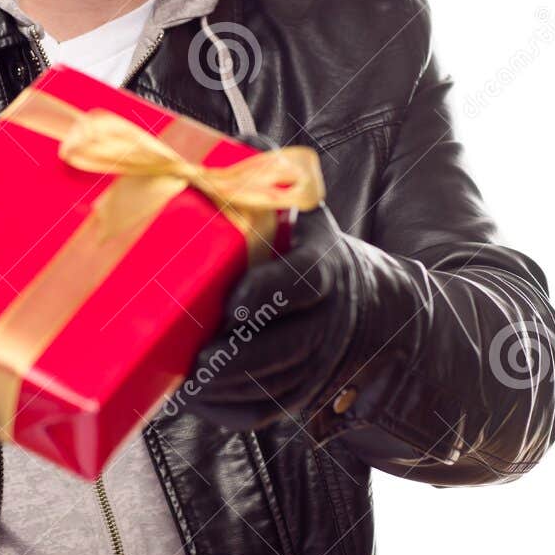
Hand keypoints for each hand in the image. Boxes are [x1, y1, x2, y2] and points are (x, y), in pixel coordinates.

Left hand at [181, 182, 364, 434]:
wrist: (367, 304)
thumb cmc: (309, 250)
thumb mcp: (301, 209)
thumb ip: (271, 176)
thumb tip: (242, 140)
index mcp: (325, 267)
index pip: (304, 282)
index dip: (270, 292)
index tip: (234, 302)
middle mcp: (327, 319)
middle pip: (288, 346)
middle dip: (240, 357)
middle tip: (199, 359)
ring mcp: (317, 363)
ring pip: (275, 386)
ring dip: (230, 389)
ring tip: (188, 382)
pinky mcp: (301, 395)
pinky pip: (266, 414)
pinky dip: (229, 412)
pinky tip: (194, 403)